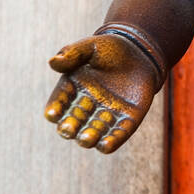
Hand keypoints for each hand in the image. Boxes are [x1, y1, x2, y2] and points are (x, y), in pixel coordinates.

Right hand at [43, 34, 157, 153]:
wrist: (141, 53)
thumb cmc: (111, 48)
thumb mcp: (90, 46)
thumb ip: (72, 53)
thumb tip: (52, 61)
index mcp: (73, 88)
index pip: (60, 101)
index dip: (55, 108)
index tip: (52, 114)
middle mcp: (87, 105)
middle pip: (75, 120)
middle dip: (70, 126)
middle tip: (68, 130)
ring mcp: (107, 113)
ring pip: (95, 130)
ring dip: (90, 137)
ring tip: (86, 139)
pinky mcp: (128, 119)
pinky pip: (119, 132)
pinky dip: (113, 140)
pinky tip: (106, 147)